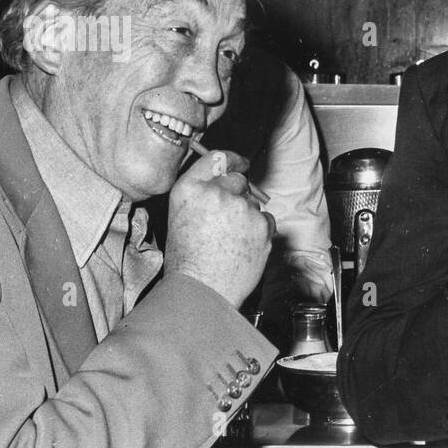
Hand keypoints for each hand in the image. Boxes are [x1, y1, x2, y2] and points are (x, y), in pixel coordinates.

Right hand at [166, 149, 275, 307]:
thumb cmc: (188, 260)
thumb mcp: (180, 216)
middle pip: (238, 180)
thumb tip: (225, 176)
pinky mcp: (262, 224)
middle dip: (238, 195)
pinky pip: (266, 221)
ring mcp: (241, 207)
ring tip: (231, 241)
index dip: (233, 159)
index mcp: (190, 188)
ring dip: (247, 216)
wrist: (203, 290)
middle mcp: (216, 192)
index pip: (217, 158)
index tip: (241, 163)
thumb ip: (201, 192)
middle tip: (228, 221)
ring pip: (253, 203)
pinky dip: (259, 232)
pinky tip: (243, 248)